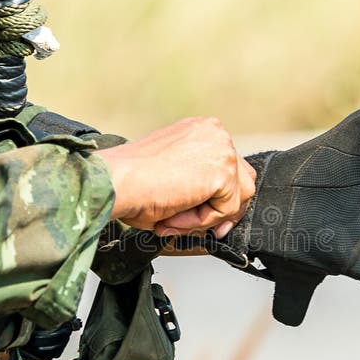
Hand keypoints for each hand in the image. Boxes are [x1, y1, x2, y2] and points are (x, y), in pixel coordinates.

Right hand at [96, 117, 255, 232]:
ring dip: (208, 216)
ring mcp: (222, 149)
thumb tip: (222, 215)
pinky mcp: (223, 171)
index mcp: (201, 129)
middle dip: (225, 209)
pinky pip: (225, 210)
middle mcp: (215, 132)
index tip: (209, 220)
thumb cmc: (132, 183)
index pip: (230, 165)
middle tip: (208, 230)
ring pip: (237, 197)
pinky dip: (201, 221)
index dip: (221, 196)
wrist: (116, 181)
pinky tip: (174, 215)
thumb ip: (199, 183)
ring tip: (174, 219)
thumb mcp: (174, 175)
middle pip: (243, 179)